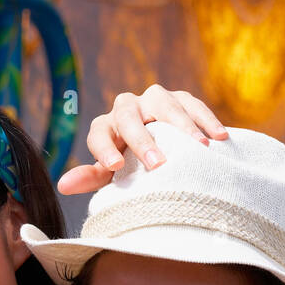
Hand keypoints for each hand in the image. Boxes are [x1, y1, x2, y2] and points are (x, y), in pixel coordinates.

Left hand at [58, 85, 227, 194]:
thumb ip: (91, 177)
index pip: (98, 132)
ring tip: (199, 148)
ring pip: (164, 103)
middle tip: (159, 162)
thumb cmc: (129, 168)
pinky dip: (206, 120)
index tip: (115, 166)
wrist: (158, 151)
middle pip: (129, 115)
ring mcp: (153, 100)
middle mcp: (126, 107)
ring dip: (182, 125)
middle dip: (144, 139)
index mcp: (105, 127)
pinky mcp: (179, 98)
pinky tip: (221, 138)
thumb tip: (63, 186)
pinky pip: (192, 103)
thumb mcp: (110, 176)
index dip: (104, 148)